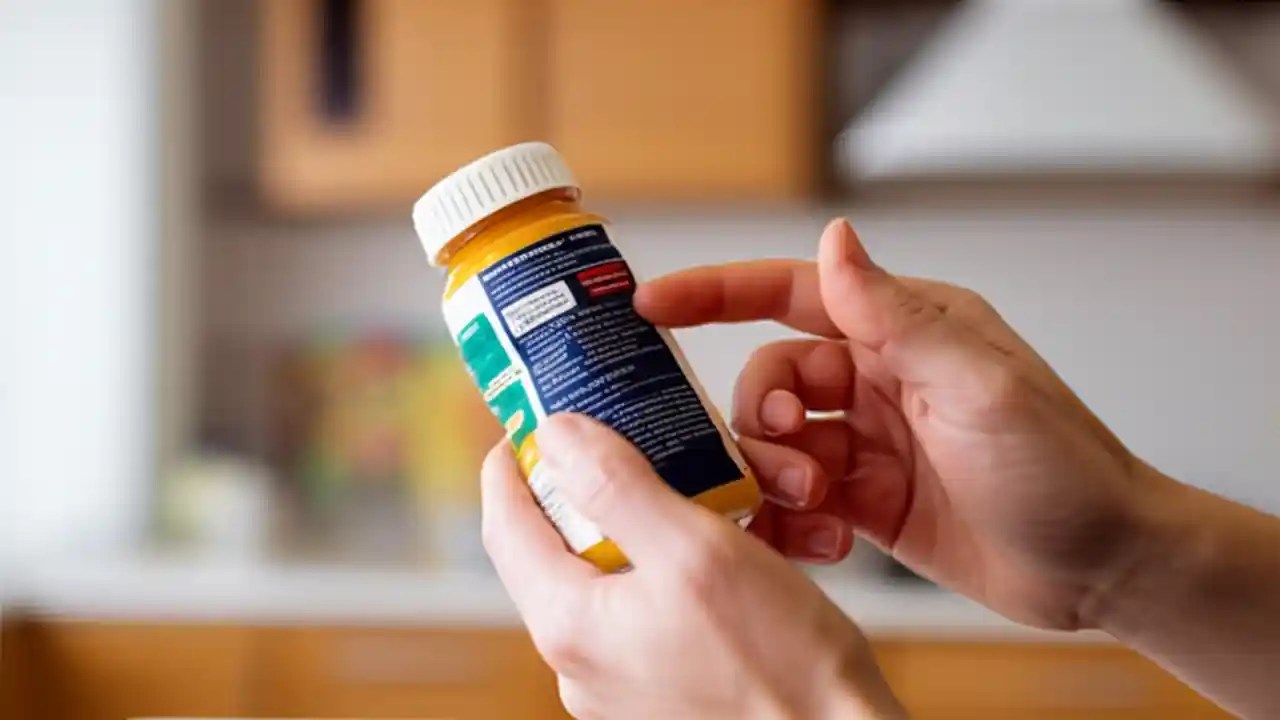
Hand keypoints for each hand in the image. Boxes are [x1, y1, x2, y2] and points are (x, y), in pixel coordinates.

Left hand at [482, 413, 904, 719]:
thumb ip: (617, 485)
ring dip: (632, 526)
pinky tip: (709, 552)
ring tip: (681, 491)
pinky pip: (638, 612)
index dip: (512, 461)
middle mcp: (579, 664)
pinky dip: (661, 569)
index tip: (534, 419)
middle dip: (584, 488)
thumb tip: (556, 434)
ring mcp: (615, 686)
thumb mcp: (696, 549)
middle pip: (551, 550)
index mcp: (570, 624)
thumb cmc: (780, 665)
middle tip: (620, 442)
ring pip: (601, 578)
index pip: (504, 524)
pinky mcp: (654, 694)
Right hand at [635, 219, 1158, 630]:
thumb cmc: (1060, 467)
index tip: (651, 306)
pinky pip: (795, 499)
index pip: (789, 293)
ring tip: (818, 506)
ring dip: (775, 474)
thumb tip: (835, 236)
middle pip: (768, 379)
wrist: (1101, 565)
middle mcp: (877, 378)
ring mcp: (868, 441)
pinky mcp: (866, 499)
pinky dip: (791, 520)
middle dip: (759, 418)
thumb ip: (893, 314)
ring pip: (773, 443)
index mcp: (903, 330)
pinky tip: (821, 539)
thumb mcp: (977, 382)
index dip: (715, 293)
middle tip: (791, 457)